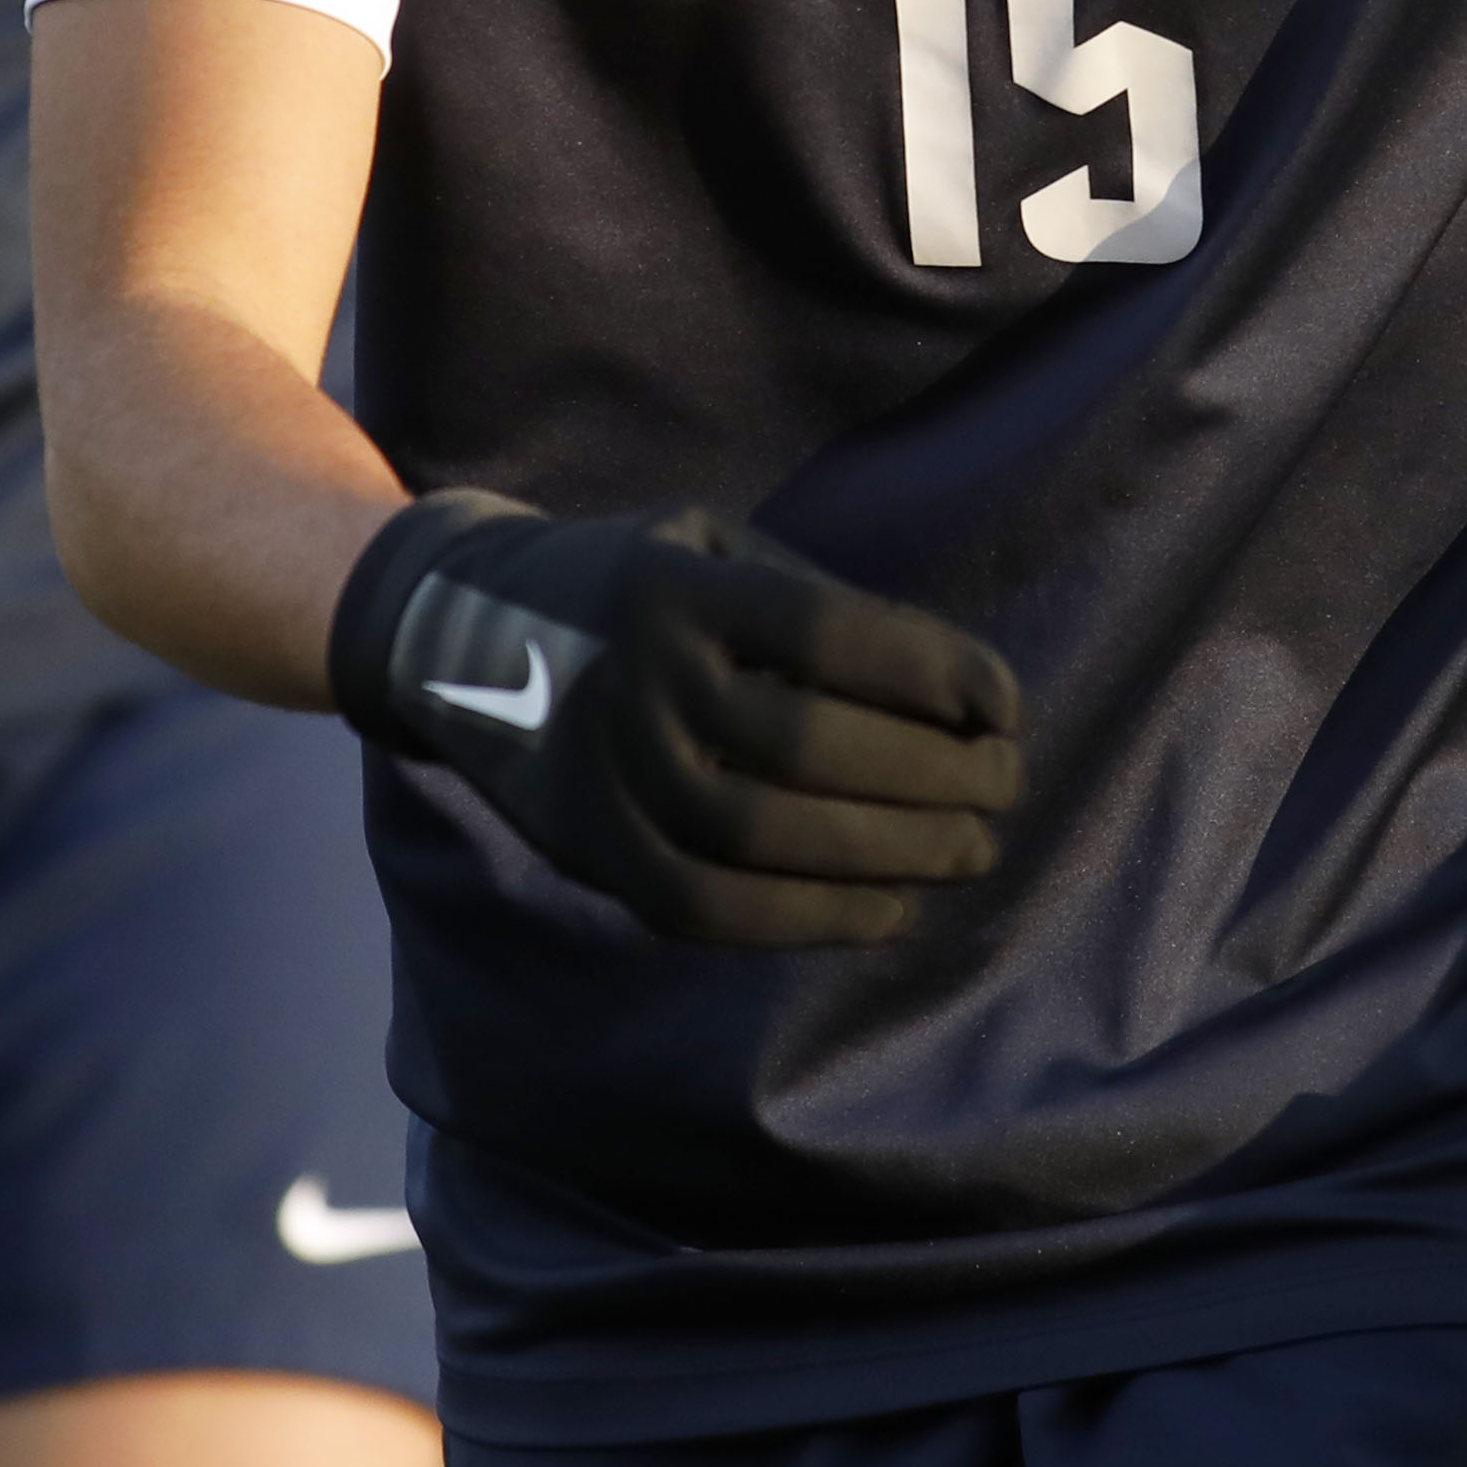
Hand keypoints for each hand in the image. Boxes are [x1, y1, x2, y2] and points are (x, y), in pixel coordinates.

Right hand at [327, 492, 1021, 945]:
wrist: (459, 637)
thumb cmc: (636, 588)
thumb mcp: (713, 548)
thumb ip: (813, 606)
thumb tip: (955, 699)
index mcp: (679, 588)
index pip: (831, 634)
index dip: (936, 674)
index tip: (1007, 703)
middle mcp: (639, 679)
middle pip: (811, 744)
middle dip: (935, 776)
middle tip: (1006, 786)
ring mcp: (612, 773)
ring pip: (769, 835)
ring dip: (894, 853)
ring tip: (973, 848)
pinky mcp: (598, 853)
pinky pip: (715, 908)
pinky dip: (816, 919)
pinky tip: (891, 908)